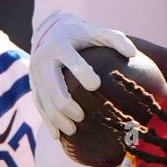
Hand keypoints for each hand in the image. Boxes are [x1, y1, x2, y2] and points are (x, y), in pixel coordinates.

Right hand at [29, 13, 136, 136]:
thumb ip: (115, 39)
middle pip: (54, 90)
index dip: (83, 74)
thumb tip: (133, 54)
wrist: (47, 30)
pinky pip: (39, 106)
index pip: (71, 62)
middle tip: (82, 117)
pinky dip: (48, 121)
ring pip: (45, 102)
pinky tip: (57, 136)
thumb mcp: (96, 32)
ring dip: (57, 119)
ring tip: (72, 131)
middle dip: (67, 106)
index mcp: (59, 46)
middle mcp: (43, 61)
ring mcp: (35, 75)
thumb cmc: (79, 34)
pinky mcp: (33, 85)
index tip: (96, 85)